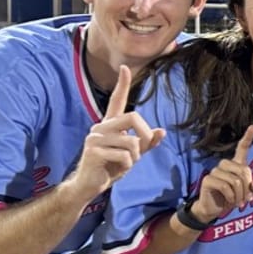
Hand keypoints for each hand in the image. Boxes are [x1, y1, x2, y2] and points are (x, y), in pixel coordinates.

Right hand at [69, 66, 164, 197]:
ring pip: (131, 142)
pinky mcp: (93, 151)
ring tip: (123, 163)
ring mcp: (95, 138)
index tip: (124, 68)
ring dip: (134, 157)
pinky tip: (115, 169)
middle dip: (145, 135)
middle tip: (142, 150)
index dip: (122, 84)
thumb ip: (147, 143)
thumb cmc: (111, 167)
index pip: (117, 100)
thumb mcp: (132, 154)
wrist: (89, 185)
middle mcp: (101, 127)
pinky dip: (127, 165)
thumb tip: (162, 131)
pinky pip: (124, 156)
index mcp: (110, 125)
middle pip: (133, 116)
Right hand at [191, 126, 252, 222]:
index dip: (247, 138)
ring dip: (239, 195)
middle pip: (243, 171)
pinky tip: (230, 201)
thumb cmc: (231, 198)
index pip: (242, 148)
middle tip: (246, 200)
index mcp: (236, 164)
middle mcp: (225, 165)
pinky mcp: (208, 179)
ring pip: (235, 181)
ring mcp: (215, 171)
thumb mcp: (246, 193)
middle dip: (248, 188)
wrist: (214, 209)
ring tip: (238, 203)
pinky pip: (225, 186)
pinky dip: (231, 197)